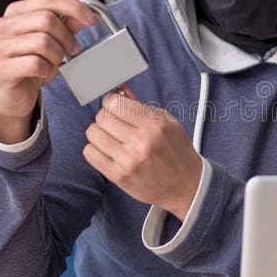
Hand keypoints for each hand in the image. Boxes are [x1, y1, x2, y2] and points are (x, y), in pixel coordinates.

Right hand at [0, 0, 97, 143]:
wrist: (14, 94)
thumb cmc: (33, 63)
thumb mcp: (55, 39)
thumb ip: (70, 21)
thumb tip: (91, 1)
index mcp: (16, 11)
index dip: (74, 7)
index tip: (91, 20)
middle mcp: (4, 25)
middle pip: (47, 20)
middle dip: (67, 37)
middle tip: (73, 50)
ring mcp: (0, 47)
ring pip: (42, 42)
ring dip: (57, 55)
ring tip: (56, 62)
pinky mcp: (1, 68)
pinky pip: (35, 64)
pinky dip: (47, 69)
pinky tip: (45, 72)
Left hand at [83, 86, 202, 221]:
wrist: (185, 185)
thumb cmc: (177, 151)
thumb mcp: (168, 122)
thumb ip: (142, 106)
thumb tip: (119, 91)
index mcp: (155, 126)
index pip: (116, 103)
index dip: (112, 102)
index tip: (116, 106)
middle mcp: (141, 143)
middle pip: (102, 117)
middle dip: (106, 116)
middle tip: (115, 122)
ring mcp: (128, 161)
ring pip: (93, 133)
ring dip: (99, 132)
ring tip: (110, 136)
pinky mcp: (119, 176)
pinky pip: (90, 154)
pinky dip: (95, 148)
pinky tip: (106, 150)